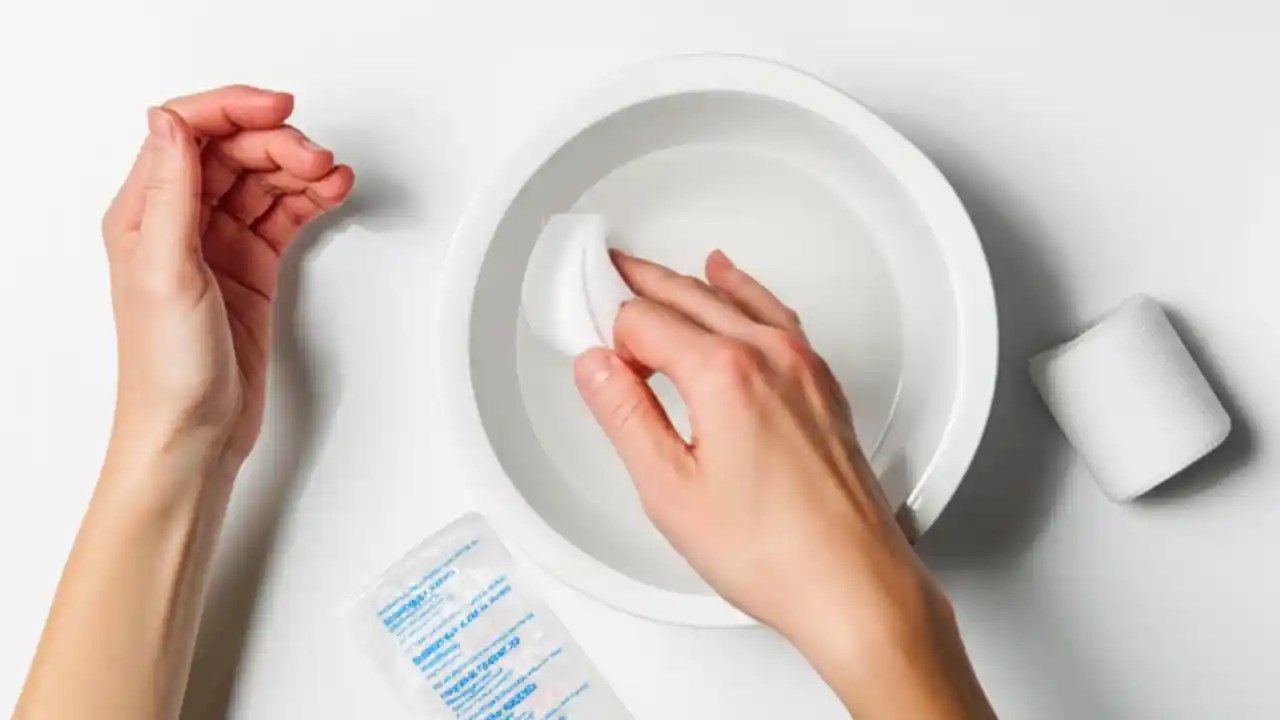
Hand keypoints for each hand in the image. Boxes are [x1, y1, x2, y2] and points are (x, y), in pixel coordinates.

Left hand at [101, 86, 353, 478]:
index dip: (234, 110)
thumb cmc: (167, 368)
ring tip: (331, 175)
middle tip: (314, 158)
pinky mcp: (251, 266)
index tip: (278, 109)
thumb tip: (170, 122)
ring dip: (299, 168)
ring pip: (263, 179)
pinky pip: (283, 213)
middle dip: (277, 143)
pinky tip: (330, 192)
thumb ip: (170, 192)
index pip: (188, 132)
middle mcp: (180, 221)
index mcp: (144, 212)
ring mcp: (218, 243)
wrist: (194, 432)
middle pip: (233, 151)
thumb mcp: (164, 271)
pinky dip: (309, 198)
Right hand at [574, 250, 992, 717]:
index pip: (643, 322)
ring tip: (650, 276)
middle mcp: (769, 356)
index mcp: (724, 374)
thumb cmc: (776, 553)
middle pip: (687, 295)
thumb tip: (595, 366)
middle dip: (640, 287)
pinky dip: (743, 292)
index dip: (609, 333)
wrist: (854, 585)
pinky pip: (774, 315)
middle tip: (605, 275)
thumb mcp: (670, 491)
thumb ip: (625, 416)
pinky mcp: (822, 384)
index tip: (591, 344)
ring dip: (687, 285)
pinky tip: (732, 284)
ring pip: (732, 298)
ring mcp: (803, 366)